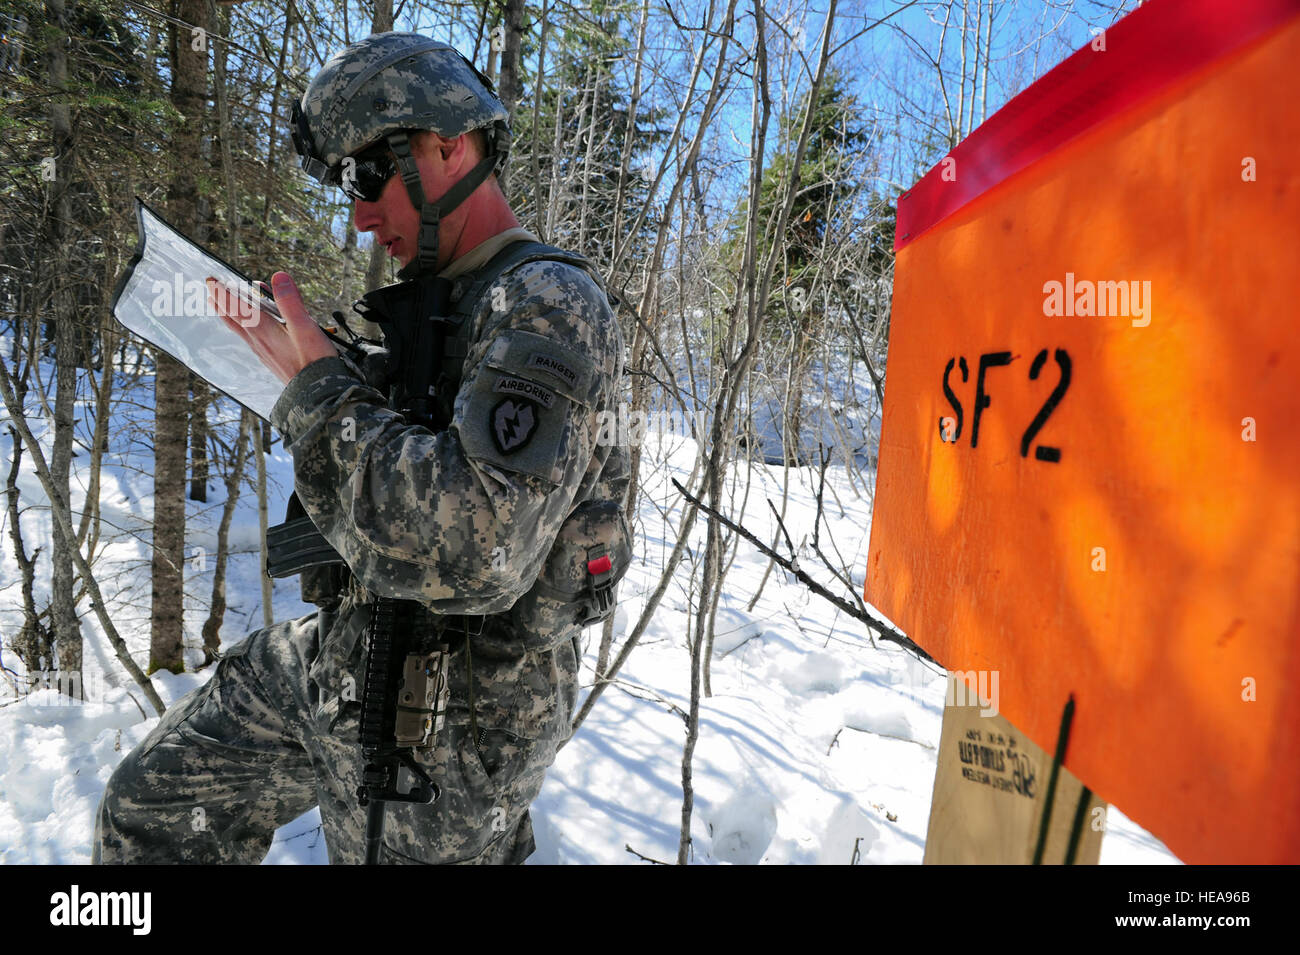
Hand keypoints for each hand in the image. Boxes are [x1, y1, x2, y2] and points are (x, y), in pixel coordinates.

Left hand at [207, 271, 337, 384]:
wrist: (317, 395)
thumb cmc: (313, 362)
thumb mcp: (305, 328)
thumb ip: (290, 301)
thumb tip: (278, 277)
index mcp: (264, 330)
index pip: (237, 306)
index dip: (224, 292)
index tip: (212, 280)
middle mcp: (259, 341)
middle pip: (233, 318)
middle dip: (221, 302)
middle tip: (211, 290)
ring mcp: (263, 352)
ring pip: (239, 329)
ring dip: (229, 315)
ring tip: (221, 307)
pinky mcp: (270, 360)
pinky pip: (249, 339)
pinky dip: (242, 328)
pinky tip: (248, 332)